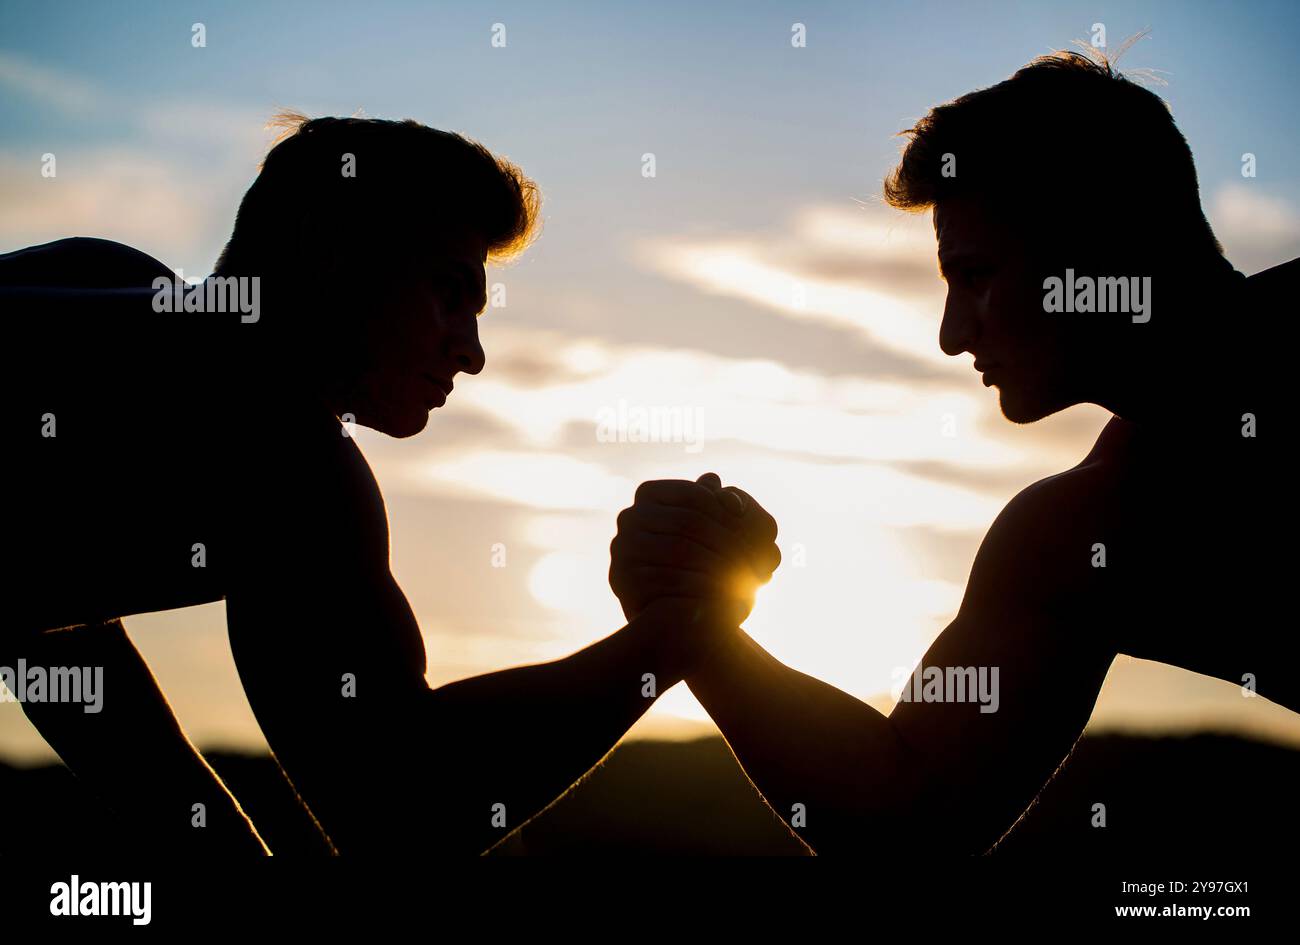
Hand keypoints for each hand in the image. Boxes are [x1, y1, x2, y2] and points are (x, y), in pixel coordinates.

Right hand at [609, 473, 779, 624]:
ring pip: (683, 550)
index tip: (769, 534)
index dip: (734, 514)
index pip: (699, 497)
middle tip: (770, 564)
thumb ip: (726, 510)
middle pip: (691, 522)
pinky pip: (670, 580)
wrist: (678, 619)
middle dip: (735, 542)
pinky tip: (735, 597)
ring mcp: (622, 547)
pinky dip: (707, 588)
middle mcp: (630, 516)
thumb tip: (726, 494)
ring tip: (759, 581)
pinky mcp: (623, 579)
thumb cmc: (703, 567)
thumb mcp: (721, 532)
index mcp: (651, 494)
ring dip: (726, 565)